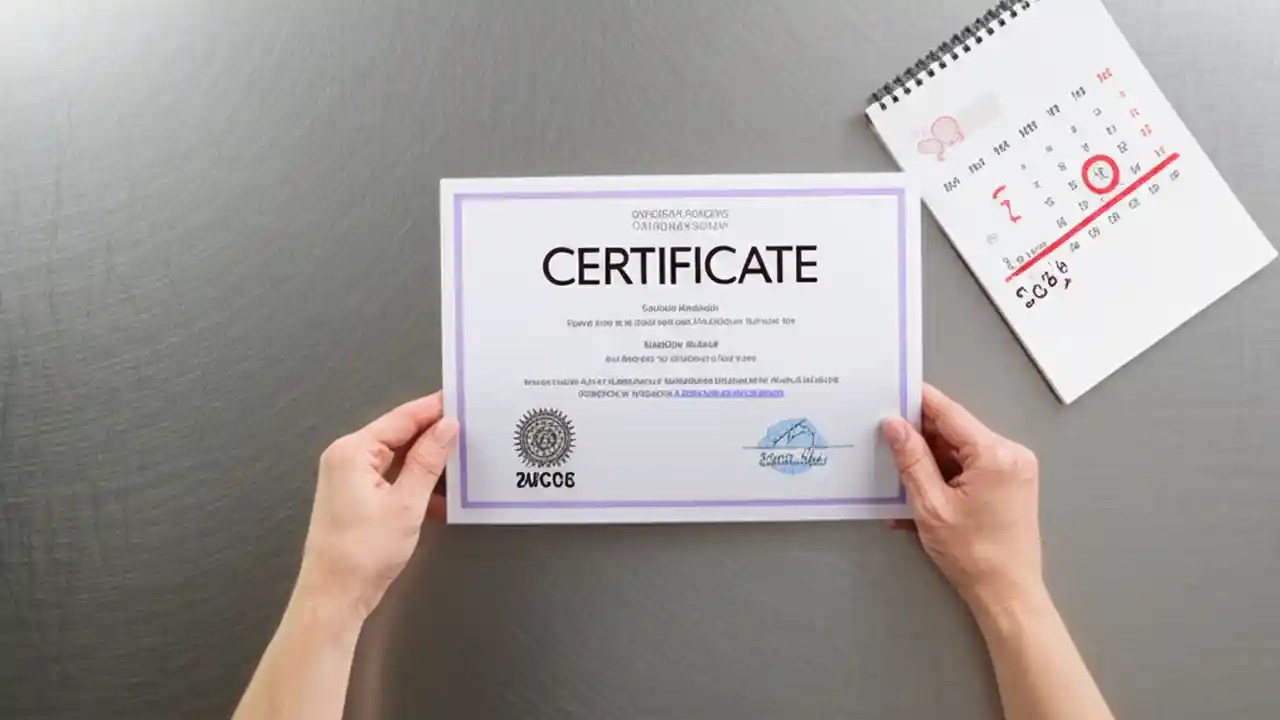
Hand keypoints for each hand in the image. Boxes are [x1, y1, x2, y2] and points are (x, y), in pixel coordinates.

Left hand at [294, 392, 457, 623]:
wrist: (334, 598)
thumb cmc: (363, 553)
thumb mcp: (405, 504)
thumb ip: (428, 461)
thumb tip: (447, 427)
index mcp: (353, 452)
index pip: (401, 418)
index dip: (434, 409)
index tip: (462, 400)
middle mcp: (346, 458)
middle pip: (398, 436)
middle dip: (433, 436)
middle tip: (470, 432)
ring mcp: (348, 479)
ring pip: (397, 459)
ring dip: (427, 465)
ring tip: (461, 465)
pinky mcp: (355, 498)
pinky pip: (391, 479)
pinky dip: (414, 485)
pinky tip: (440, 498)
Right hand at [882, 384, 1042, 610]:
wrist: (1008, 593)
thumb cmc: (971, 554)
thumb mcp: (931, 506)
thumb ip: (911, 460)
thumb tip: (893, 424)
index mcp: (995, 454)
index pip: (950, 413)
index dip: (919, 400)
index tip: (891, 390)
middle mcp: (1011, 453)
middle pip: (956, 430)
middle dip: (921, 435)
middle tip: (885, 440)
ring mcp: (1015, 467)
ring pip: (962, 449)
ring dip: (931, 459)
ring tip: (900, 476)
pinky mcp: (1012, 482)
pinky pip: (972, 466)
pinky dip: (946, 475)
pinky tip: (922, 490)